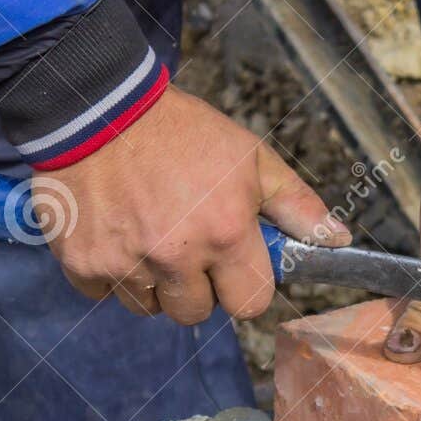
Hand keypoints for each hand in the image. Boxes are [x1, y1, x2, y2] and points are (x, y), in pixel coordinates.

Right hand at [39, 87, 347, 323]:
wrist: (96, 105)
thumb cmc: (181, 132)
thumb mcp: (250, 158)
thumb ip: (296, 205)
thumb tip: (338, 239)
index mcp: (224, 233)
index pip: (250, 304)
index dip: (243, 285)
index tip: (232, 264)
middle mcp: (175, 255)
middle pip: (196, 314)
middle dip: (196, 288)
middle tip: (185, 244)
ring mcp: (125, 262)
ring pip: (149, 307)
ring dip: (152, 283)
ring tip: (147, 231)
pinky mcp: (82, 262)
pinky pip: (104, 294)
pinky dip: (109, 272)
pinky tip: (115, 230)